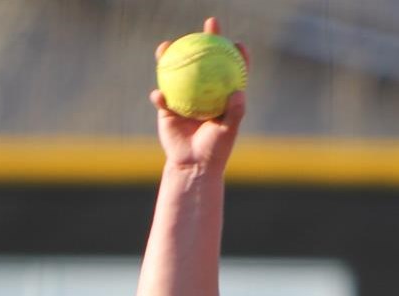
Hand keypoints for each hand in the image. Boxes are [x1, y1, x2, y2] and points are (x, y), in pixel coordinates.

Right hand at [151, 16, 247, 171]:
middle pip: (203, 60)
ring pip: (176, 71)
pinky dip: (160, 96)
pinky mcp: (167, 109)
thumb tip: (238, 92)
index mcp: (220, 95)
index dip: (235, 53)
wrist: (193, 166)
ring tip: (167, 46)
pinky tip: (159, 94)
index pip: (230, 69)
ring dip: (170, 56)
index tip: (237, 43)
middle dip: (204, 38)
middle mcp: (202, 91)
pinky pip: (162, 99)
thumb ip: (235, 112)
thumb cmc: (215, 150)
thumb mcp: (228, 132)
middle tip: (208, 25)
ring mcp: (183, 97)